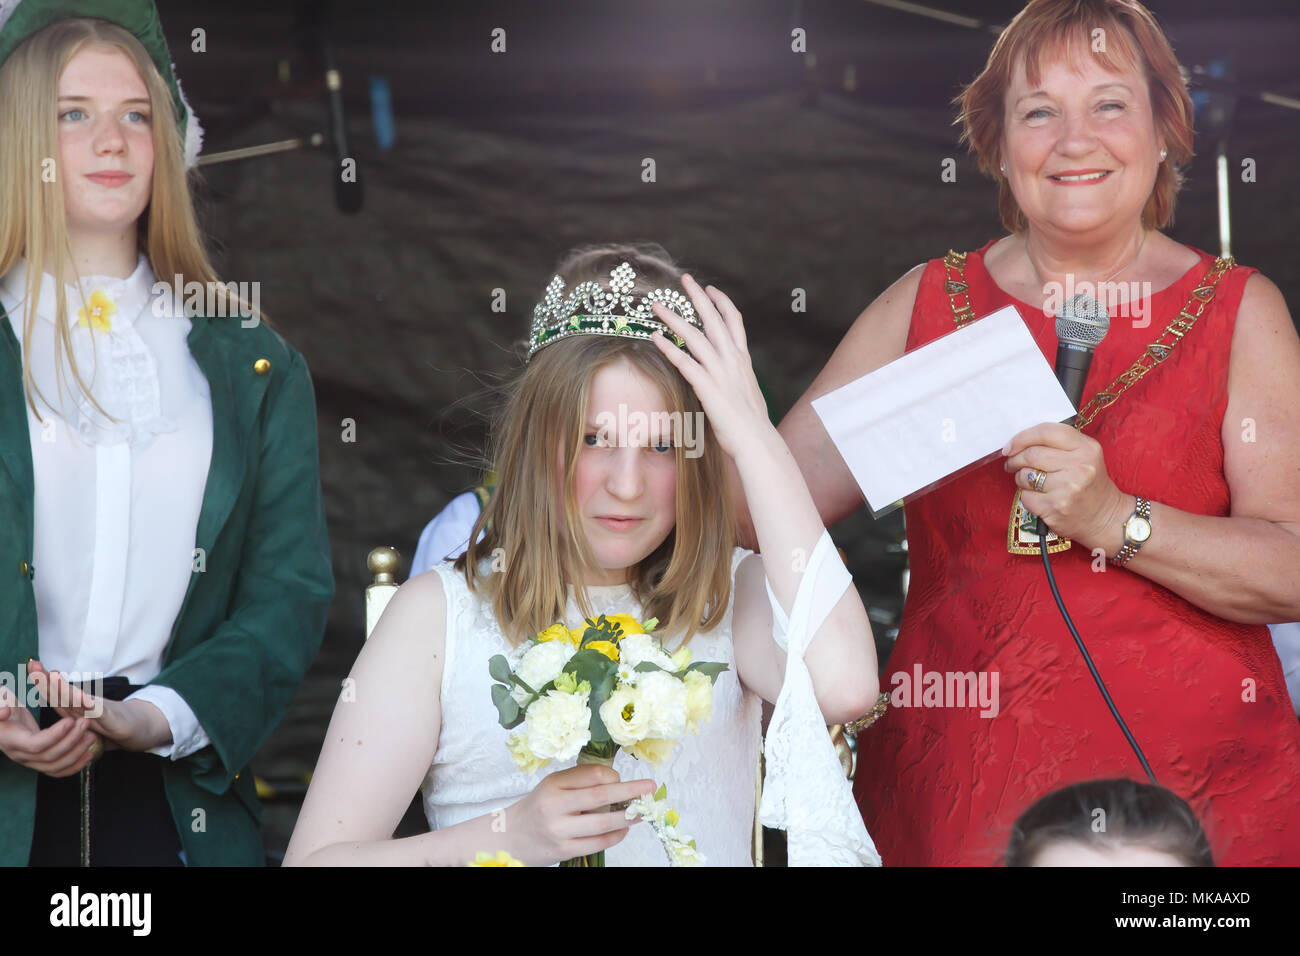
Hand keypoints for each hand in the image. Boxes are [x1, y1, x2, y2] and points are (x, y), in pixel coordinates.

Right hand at [0, 682, 99, 776]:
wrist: (2, 718)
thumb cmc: (3, 705)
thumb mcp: (1, 700)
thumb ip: (1, 704)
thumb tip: (3, 711)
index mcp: (11, 740)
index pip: (35, 745)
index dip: (55, 735)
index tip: (71, 721)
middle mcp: (19, 754)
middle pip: (49, 756)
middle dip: (71, 740)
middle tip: (86, 723)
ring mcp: (29, 760)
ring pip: (55, 766)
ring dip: (76, 753)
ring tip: (91, 736)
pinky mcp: (38, 761)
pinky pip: (56, 770)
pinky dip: (74, 766)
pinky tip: (89, 756)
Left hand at [28, 661, 170, 752]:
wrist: (140, 729)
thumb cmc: (111, 728)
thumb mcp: (84, 728)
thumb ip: (69, 725)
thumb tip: (48, 729)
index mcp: (75, 709)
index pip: (55, 694)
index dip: (42, 682)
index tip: (30, 667)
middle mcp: (85, 705)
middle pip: (62, 691)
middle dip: (47, 679)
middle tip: (33, 664)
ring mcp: (98, 709)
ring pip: (78, 698)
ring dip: (64, 687)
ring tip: (52, 676)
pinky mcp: (111, 718)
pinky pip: (99, 710)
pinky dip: (89, 704)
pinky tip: (80, 697)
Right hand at [501, 763, 654, 866]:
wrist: (511, 837)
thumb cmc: (539, 806)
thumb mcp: (553, 786)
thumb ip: (580, 781)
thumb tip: (617, 780)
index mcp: (553, 785)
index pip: (591, 775)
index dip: (613, 776)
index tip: (624, 778)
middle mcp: (554, 806)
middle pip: (600, 796)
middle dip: (630, 792)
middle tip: (650, 788)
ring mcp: (559, 830)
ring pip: (602, 823)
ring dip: (628, 816)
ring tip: (642, 812)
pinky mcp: (563, 850)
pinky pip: (597, 843)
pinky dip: (615, 835)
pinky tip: (623, 829)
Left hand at [650, 274, 771, 460]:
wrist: (757, 441)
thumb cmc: (752, 424)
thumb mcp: (748, 393)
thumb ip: (737, 379)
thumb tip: (730, 378)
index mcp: (743, 360)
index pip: (734, 321)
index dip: (721, 302)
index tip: (709, 289)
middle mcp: (733, 360)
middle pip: (714, 319)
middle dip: (698, 297)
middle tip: (684, 279)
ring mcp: (720, 372)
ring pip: (695, 335)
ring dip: (674, 318)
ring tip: (657, 305)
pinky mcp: (707, 387)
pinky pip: (684, 361)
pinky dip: (669, 347)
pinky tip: (655, 337)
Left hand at [1003, 422, 1129, 551]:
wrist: (1106, 518)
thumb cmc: (1089, 484)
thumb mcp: (1085, 456)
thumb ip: (1058, 444)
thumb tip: (1018, 442)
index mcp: (1087, 448)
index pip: (1046, 432)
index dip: (1022, 437)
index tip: (1010, 446)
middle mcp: (1080, 466)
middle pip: (1031, 454)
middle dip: (1015, 459)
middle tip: (1012, 464)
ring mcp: (1068, 488)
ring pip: (1025, 475)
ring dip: (1020, 478)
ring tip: (1031, 482)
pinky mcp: (1056, 507)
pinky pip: (1025, 496)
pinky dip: (1027, 496)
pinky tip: (1039, 498)